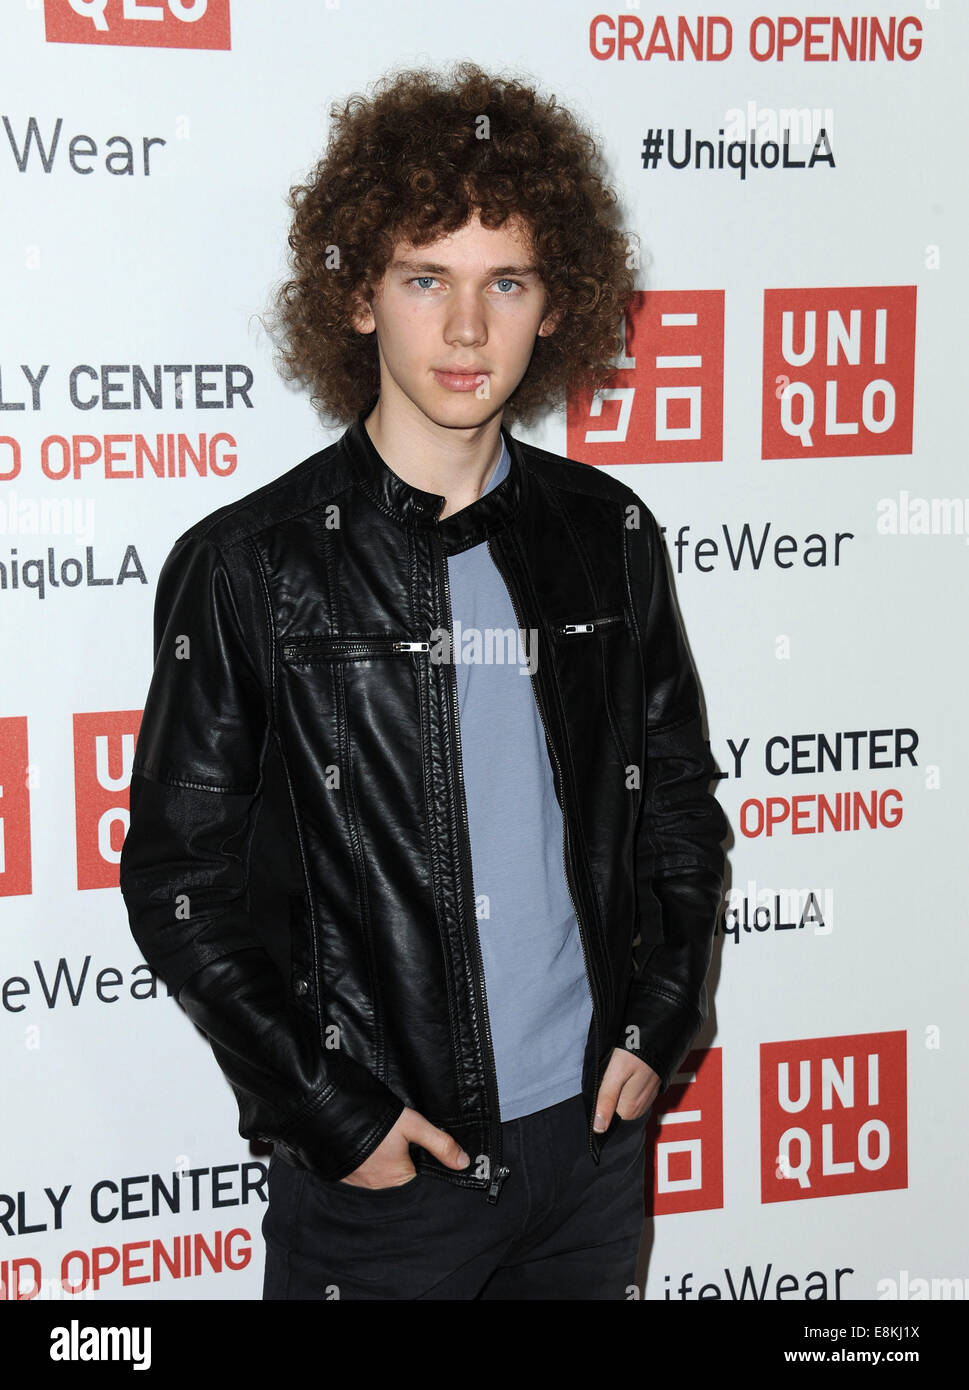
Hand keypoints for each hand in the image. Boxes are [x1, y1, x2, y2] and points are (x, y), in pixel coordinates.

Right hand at [339, 1105, 469, 1188]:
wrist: (330, 1113)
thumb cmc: (375, 1122)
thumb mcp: (412, 1126)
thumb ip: (440, 1143)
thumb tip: (464, 1162)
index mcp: (399, 1180)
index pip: (420, 1179)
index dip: (425, 1165)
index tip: (424, 1152)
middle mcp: (378, 1188)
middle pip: (400, 1178)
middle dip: (404, 1163)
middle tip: (401, 1143)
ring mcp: (359, 1184)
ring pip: (381, 1176)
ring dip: (384, 1163)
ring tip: (385, 1144)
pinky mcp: (345, 1176)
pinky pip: (363, 1173)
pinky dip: (368, 1163)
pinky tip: (369, 1148)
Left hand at [593, 1049, 659, 1130]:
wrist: (658, 1038)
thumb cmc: (634, 1054)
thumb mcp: (615, 1075)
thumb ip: (606, 1100)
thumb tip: (598, 1129)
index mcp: (629, 1110)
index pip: (605, 1118)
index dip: (597, 1104)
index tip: (597, 1089)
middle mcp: (639, 1109)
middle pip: (614, 1111)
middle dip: (607, 1098)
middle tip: (606, 1078)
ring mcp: (645, 1100)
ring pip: (622, 1102)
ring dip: (616, 1092)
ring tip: (615, 1075)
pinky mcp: (648, 1090)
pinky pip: (631, 1095)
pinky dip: (625, 1087)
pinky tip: (624, 1075)